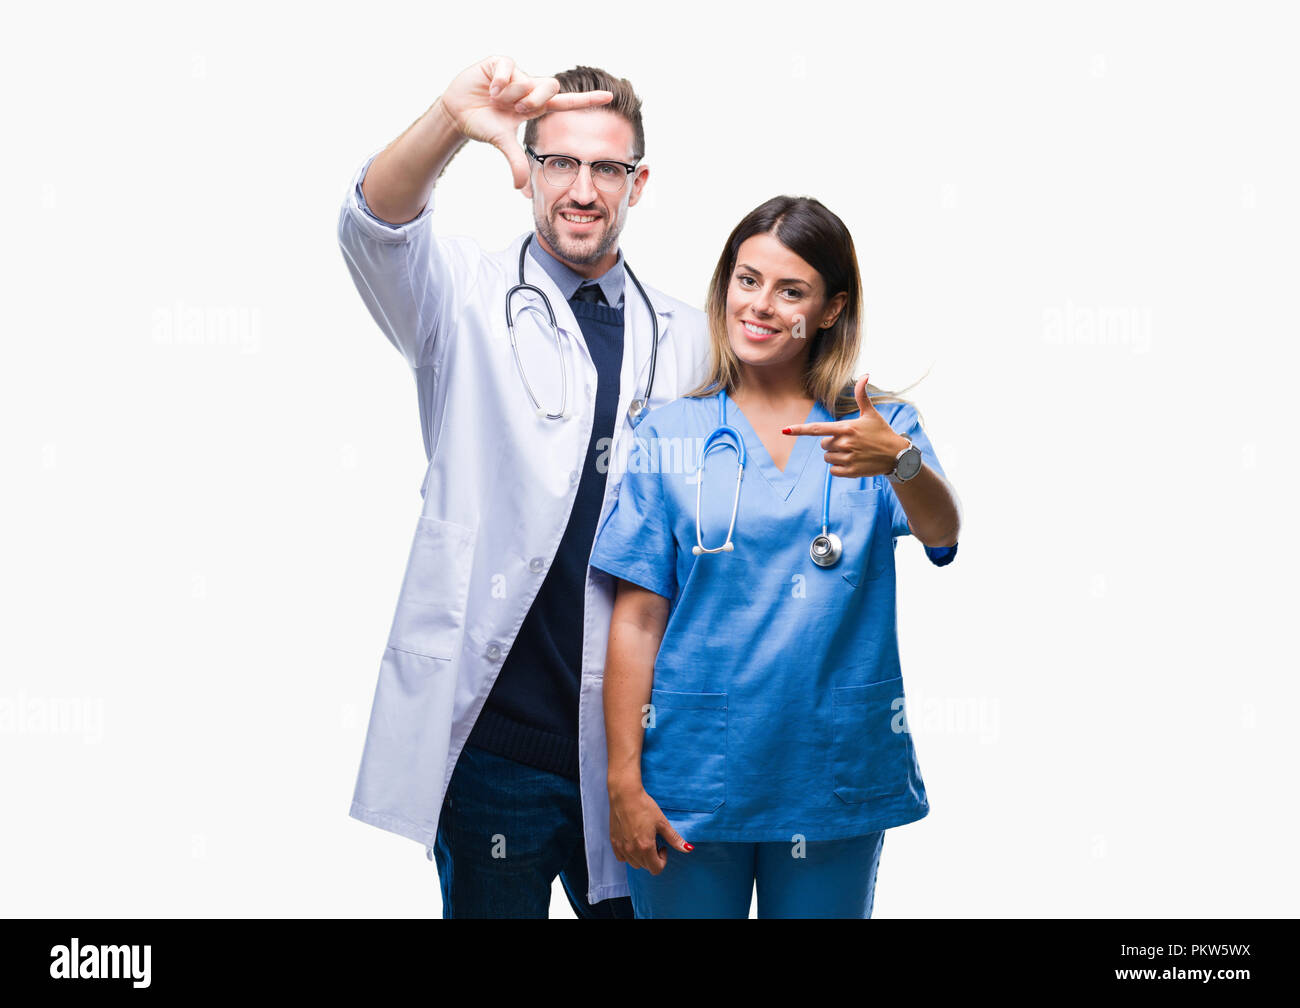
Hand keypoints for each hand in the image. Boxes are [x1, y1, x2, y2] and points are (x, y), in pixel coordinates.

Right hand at [439, 55, 612, 197]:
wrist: (457, 112)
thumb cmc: (484, 125)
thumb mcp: (502, 142)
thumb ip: (515, 161)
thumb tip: (519, 187)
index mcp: (536, 107)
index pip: (566, 103)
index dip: (587, 100)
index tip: (609, 97)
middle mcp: (530, 88)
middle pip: (552, 86)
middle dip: (534, 100)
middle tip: (516, 109)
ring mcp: (516, 73)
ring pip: (526, 81)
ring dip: (509, 94)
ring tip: (495, 99)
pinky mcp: (500, 62)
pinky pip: (508, 68)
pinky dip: (498, 81)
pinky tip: (489, 88)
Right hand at [609, 785, 691, 874]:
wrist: (625, 795)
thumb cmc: (644, 806)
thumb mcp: (662, 822)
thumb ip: (674, 839)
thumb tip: (688, 849)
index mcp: (645, 847)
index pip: (656, 869)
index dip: (663, 860)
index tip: (663, 846)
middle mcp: (632, 850)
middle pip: (646, 867)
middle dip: (653, 858)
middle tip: (654, 841)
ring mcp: (621, 847)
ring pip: (634, 863)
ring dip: (641, 857)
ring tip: (644, 841)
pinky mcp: (613, 842)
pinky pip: (622, 858)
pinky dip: (628, 855)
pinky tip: (632, 842)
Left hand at [782, 373, 909, 477]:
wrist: (897, 455)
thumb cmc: (882, 432)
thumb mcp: (871, 414)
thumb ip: (862, 396)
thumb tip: (865, 375)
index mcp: (846, 428)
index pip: (817, 429)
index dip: (799, 430)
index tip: (784, 430)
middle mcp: (845, 443)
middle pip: (824, 445)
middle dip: (832, 444)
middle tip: (850, 442)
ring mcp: (848, 458)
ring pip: (827, 458)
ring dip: (836, 456)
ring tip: (853, 453)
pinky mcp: (851, 472)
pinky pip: (833, 471)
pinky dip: (839, 468)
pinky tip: (853, 463)